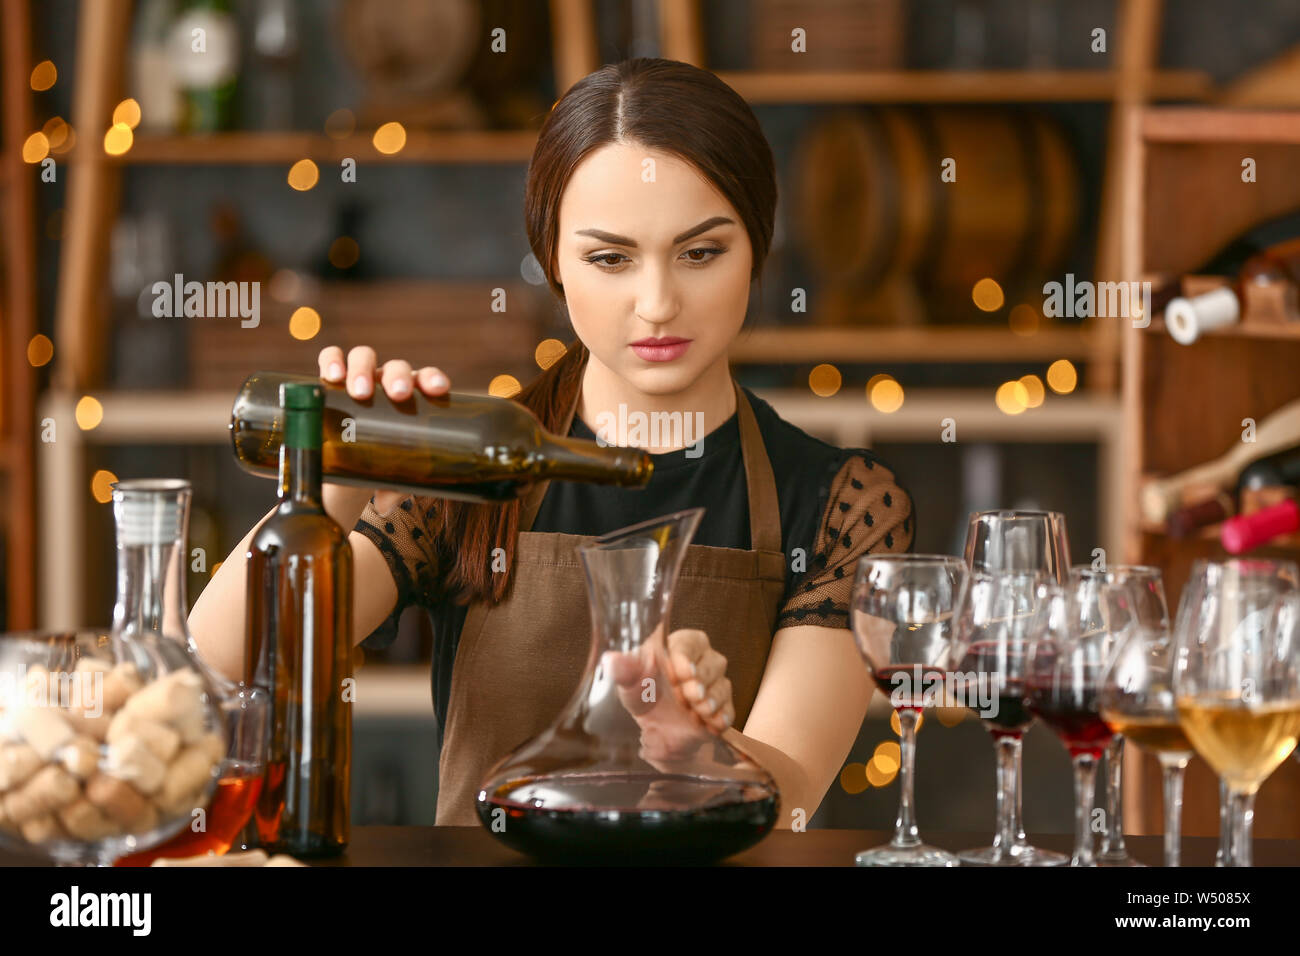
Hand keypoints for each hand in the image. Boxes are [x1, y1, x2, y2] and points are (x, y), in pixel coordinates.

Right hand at [317, 345, 450, 514]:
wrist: (347, 455)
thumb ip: (396, 485)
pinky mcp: (332, 377)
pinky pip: (330, 358)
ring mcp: (360, 375)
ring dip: (363, 369)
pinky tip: (331, 374)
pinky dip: (332, 360)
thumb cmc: (381, 458)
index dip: (432, 379)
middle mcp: (387, 381)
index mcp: (412, 395)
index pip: (426, 378)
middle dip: (397, 377)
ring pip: (364, 358)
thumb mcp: (393, 471)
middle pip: (396, 367)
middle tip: (397, 395)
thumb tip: (385, 505)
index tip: (439, 390)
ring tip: (359, 391)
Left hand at [604, 628, 735, 766]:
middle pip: (714, 662)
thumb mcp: (629, 686)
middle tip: (688, 695)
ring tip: (697, 710)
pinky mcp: (723, 706)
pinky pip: (730, 709)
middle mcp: (700, 660)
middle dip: (702, 680)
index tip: (681, 673)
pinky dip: (721, 717)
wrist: (657, 730)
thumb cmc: (643, 696)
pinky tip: (710, 725)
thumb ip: (624, 672)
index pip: (691, 641)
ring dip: (712, 699)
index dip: (688, 656)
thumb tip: (611, 660)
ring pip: (723, 685)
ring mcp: (714, 684)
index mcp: (677, 646)